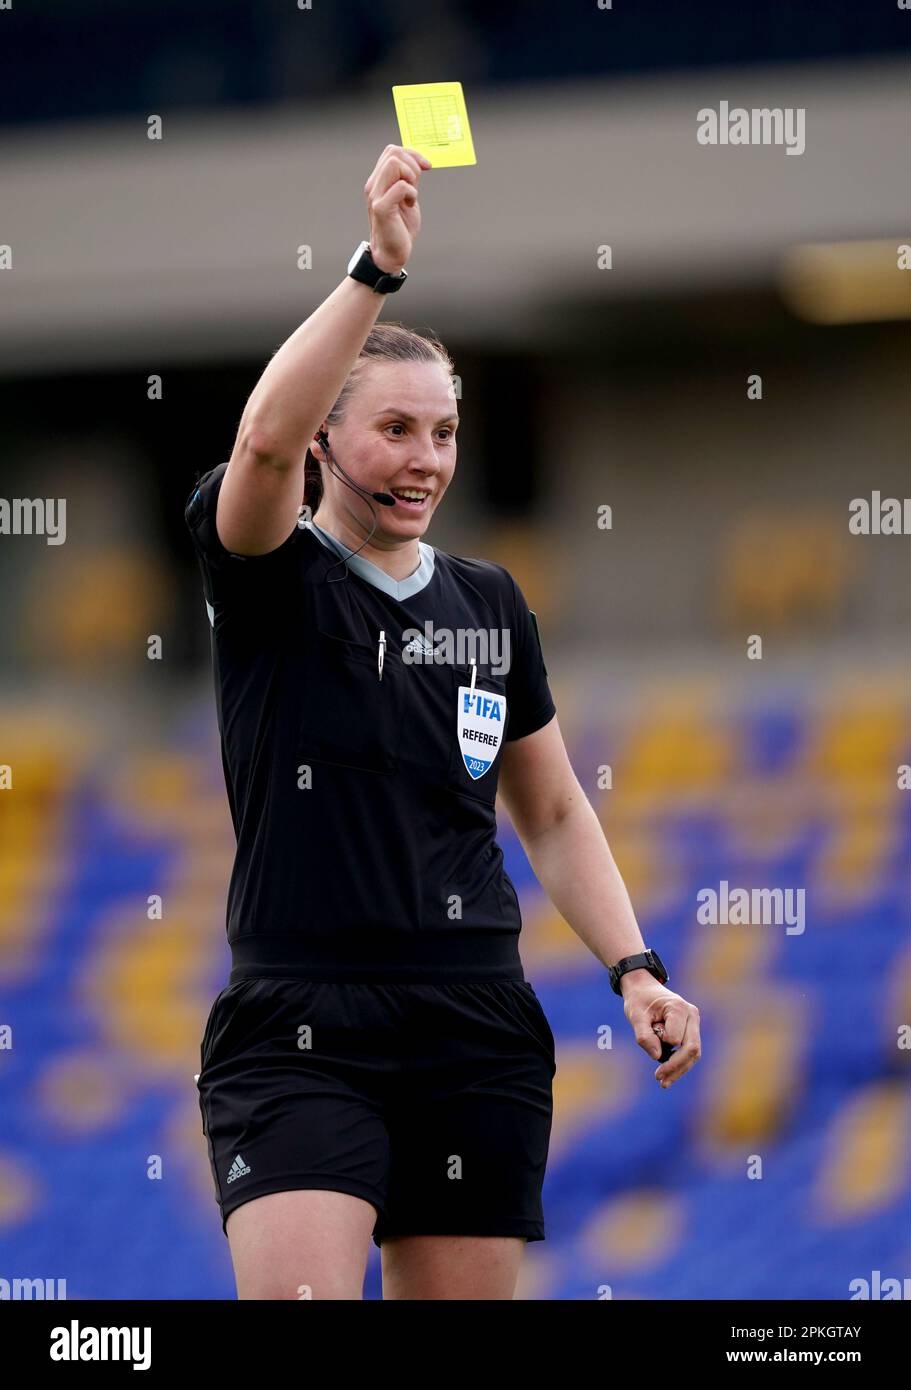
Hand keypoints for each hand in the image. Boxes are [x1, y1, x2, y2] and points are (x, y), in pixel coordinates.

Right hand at [364, 144, 430, 273]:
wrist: (391, 254)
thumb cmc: (400, 227)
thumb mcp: (407, 197)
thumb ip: (409, 179)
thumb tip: (419, 162)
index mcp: (379, 181)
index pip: (392, 150)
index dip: (412, 154)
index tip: (426, 168)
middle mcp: (374, 185)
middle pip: (393, 152)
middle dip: (412, 164)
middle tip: (416, 185)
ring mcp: (375, 195)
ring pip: (393, 164)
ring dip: (410, 176)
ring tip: (412, 194)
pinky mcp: (381, 208)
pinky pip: (400, 187)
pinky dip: (411, 193)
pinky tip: (411, 205)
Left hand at [622, 982, 701, 1088]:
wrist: (644, 989)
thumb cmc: (639, 1000)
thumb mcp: (635, 1015)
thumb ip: (644, 1035)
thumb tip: (657, 1057)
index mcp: (679, 1008)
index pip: (676, 1038)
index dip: (662, 1047)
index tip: (647, 1042)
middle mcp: (692, 1015)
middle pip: (692, 1048)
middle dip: (676, 1067)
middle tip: (659, 1079)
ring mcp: (694, 1023)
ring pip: (694, 1053)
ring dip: (679, 1069)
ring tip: (663, 1082)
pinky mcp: (691, 1031)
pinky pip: (689, 1051)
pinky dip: (680, 1065)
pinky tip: (667, 1076)